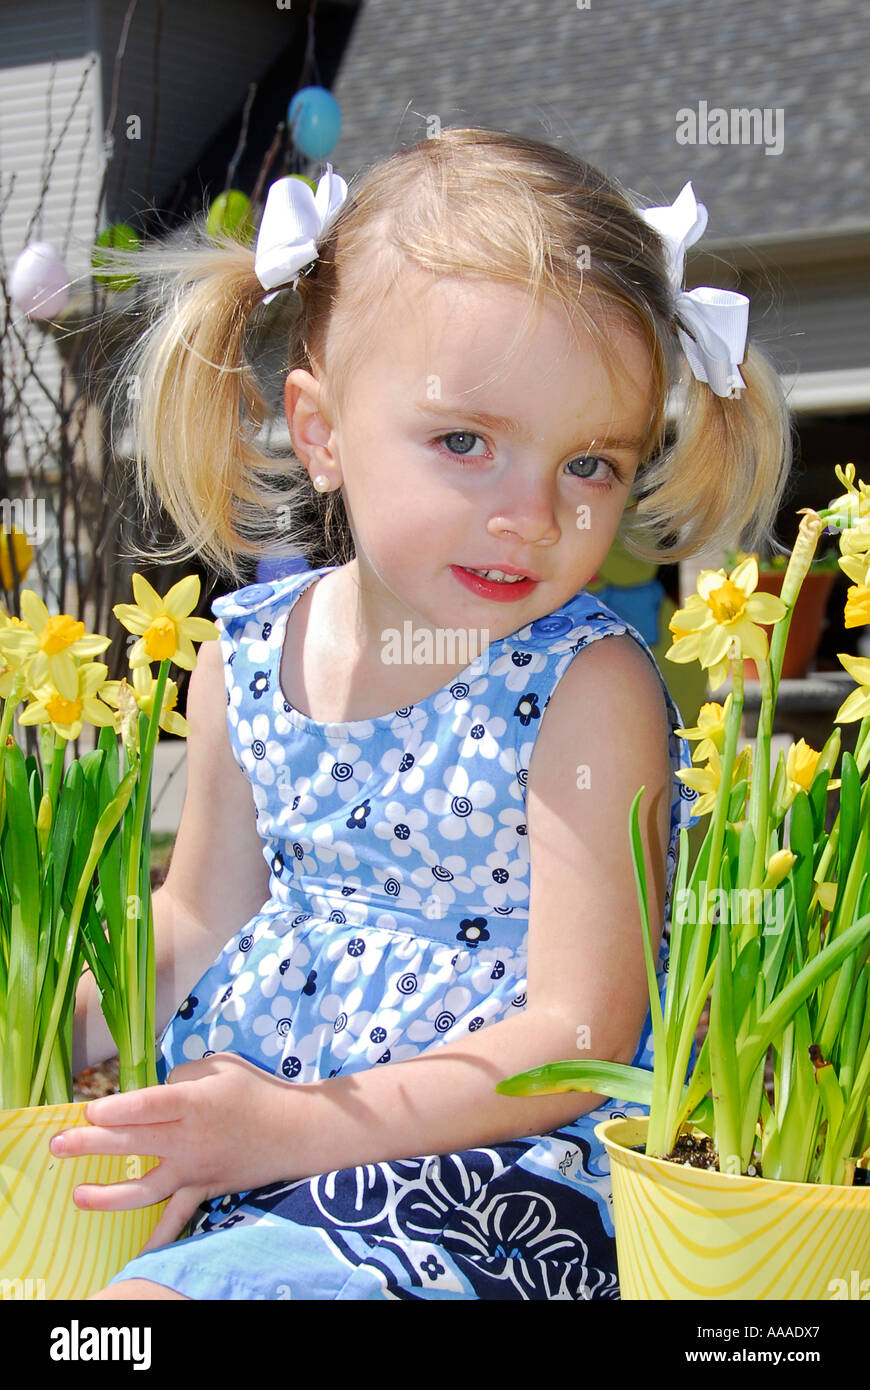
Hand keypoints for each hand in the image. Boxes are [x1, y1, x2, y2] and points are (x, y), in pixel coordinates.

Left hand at [49, 1054, 295, 1251]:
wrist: (298, 1130)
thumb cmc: (259, 1091)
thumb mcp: (221, 1066)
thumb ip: (182, 1076)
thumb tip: (157, 1094)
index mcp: (193, 1102)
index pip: (144, 1106)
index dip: (112, 1109)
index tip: (88, 1111)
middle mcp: (190, 1138)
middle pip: (132, 1142)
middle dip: (90, 1145)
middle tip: (58, 1146)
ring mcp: (196, 1169)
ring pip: (144, 1187)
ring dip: (108, 1194)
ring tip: (79, 1195)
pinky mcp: (205, 1189)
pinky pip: (178, 1216)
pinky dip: (159, 1236)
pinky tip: (137, 1256)